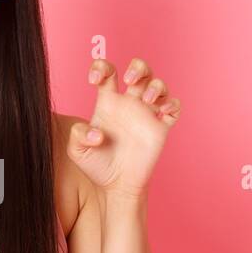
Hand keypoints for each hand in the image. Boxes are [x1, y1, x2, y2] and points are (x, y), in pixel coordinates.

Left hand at [67, 58, 181, 198]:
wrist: (118, 186)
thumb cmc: (97, 166)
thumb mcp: (77, 151)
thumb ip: (78, 136)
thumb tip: (95, 133)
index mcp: (108, 103)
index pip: (107, 72)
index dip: (101, 67)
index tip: (94, 79)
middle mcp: (129, 104)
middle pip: (139, 70)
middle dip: (137, 67)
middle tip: (129, 79)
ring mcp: (146, 114)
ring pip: (158, 84)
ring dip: (155, 85)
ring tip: (146, 99)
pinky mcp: (160, 127)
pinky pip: (174, 106)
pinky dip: (172, 103)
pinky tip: (162, 110)